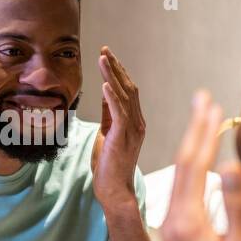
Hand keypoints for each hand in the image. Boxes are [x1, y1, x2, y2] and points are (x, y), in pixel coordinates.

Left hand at [91, 46, 145, 209]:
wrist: (114, 191)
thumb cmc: (109, 166)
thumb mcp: (107, 134)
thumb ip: (108, 114)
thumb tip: (105, 92)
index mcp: (135, 122)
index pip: (128, 91)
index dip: (118, 72)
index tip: (107, 55)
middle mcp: (138, 123)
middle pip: (128, 88)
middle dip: (115, 68)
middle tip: (105, 50)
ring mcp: (133, 131)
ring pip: (124, 97)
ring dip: (112, 76)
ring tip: (103, 59)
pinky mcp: (124, 138)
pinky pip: (119, 114)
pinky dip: (112, 97)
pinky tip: (105, 84)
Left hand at [159, 90, 240, 240]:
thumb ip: (236, 205)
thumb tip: (232, 163)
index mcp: (188, 217)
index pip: (194, 163)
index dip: (204, 131)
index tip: (212, 104)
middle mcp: (173, 216)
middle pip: (182, 163)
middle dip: (195, 129)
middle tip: (204, 98)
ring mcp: (172, 225)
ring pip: (178, 174)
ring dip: (191, 143)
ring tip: (203, 118)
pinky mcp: (177, 232)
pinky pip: (180, 187)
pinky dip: (190, 164)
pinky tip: (199, 159)